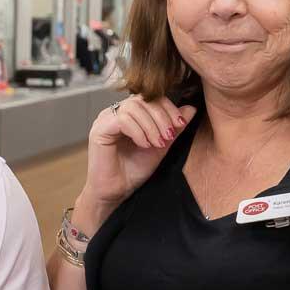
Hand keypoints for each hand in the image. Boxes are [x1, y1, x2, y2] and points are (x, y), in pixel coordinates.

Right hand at [74, 95, 196, 235]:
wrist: (116, 191)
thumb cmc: (133, 170)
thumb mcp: (161, 146)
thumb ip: (174, 128)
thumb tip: (190, 108)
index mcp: (129, 113)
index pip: (150, 97)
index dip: (168, 107)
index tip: (180, 125)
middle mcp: (115, 112)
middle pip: (142, 99)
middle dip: (161, 117)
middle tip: (168, 136)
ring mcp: (105, 120)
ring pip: (133, 107)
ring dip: (150, 125)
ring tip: (157, 144)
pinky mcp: (99, 130)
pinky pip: (122, 120)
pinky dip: (138, 131)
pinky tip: (144, 145)